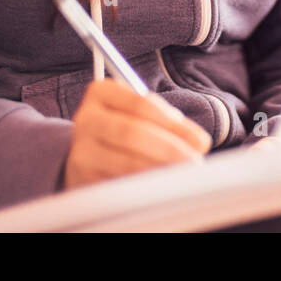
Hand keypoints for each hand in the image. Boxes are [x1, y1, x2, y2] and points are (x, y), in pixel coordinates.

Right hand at [63, 78, 212, 189]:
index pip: (140, 103)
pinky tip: (162, 188)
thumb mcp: (140, 115)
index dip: (172, 123)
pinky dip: (145, 186)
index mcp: (100, 92)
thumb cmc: (122, 129)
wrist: (88, 155)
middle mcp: (86, 118)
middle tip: (195, 162)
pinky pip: (119, 183)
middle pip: (132, 132)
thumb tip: (199, 142)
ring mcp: (81, 149)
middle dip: (170, 149)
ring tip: (184, 176)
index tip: (199, 141)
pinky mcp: (82, 177)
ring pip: (126, 161)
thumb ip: (168, 121)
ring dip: (161, 170)